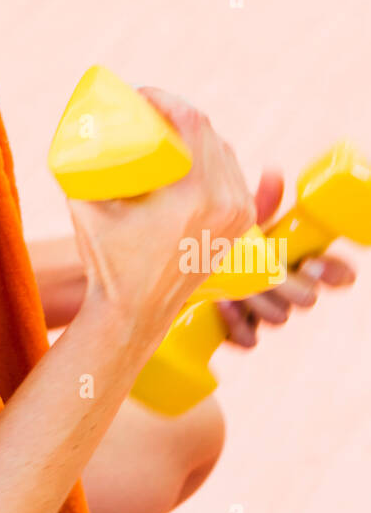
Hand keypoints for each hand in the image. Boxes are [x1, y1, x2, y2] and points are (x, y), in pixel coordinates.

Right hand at [68, 87, 256, 358]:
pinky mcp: (240, 226)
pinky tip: (192, 152)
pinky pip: (232, 175)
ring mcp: (238, 216)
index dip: (167, 99)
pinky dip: (213, 157)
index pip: (193, 123)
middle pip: (210, 133)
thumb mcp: (86, 206)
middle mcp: (226, 204)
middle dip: (178, 113)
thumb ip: (77, 165)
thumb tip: (73, 124)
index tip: (141, 96)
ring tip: (166, 128)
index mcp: (195, 195)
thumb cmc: (108, 262)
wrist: (134, 313)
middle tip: (147, 110)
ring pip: (225, 151)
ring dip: (197, 134)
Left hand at [217, 168, 357, 346]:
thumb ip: (259, 201)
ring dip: (258, 300)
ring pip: (279, 317)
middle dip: (288, 286)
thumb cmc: (216, 241)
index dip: (335, 272)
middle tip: (271, 273)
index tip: (314, 263)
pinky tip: (222, 305)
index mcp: (293, 260)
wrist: (176, 263)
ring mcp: (263, 311)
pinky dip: (237, 325)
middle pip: (307, 299)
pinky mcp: (238, 330)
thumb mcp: (237, 220)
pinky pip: (249, 339)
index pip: (335, 272)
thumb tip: (274, 173)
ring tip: (234, 285)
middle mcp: (284, 289)